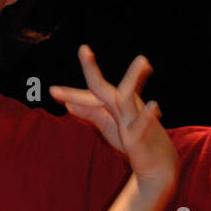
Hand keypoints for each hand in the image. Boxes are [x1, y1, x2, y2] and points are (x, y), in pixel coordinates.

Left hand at [50, 46, 178, 187]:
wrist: (157, 160)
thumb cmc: (132, 140)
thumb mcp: (107, 125)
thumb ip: (90, 113)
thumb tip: (69, 104)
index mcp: (113, 104)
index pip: (90, 93)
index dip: (71, 94)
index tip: (52, 91)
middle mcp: (123, 107)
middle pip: (104, 88)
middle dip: (92, 70)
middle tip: (83, 50)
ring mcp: (133, 120)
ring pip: (129, 98)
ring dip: (134, 78)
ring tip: (142, 61)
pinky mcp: (142, 136)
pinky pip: (145, 124)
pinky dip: (149, 115)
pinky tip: (156, 105)